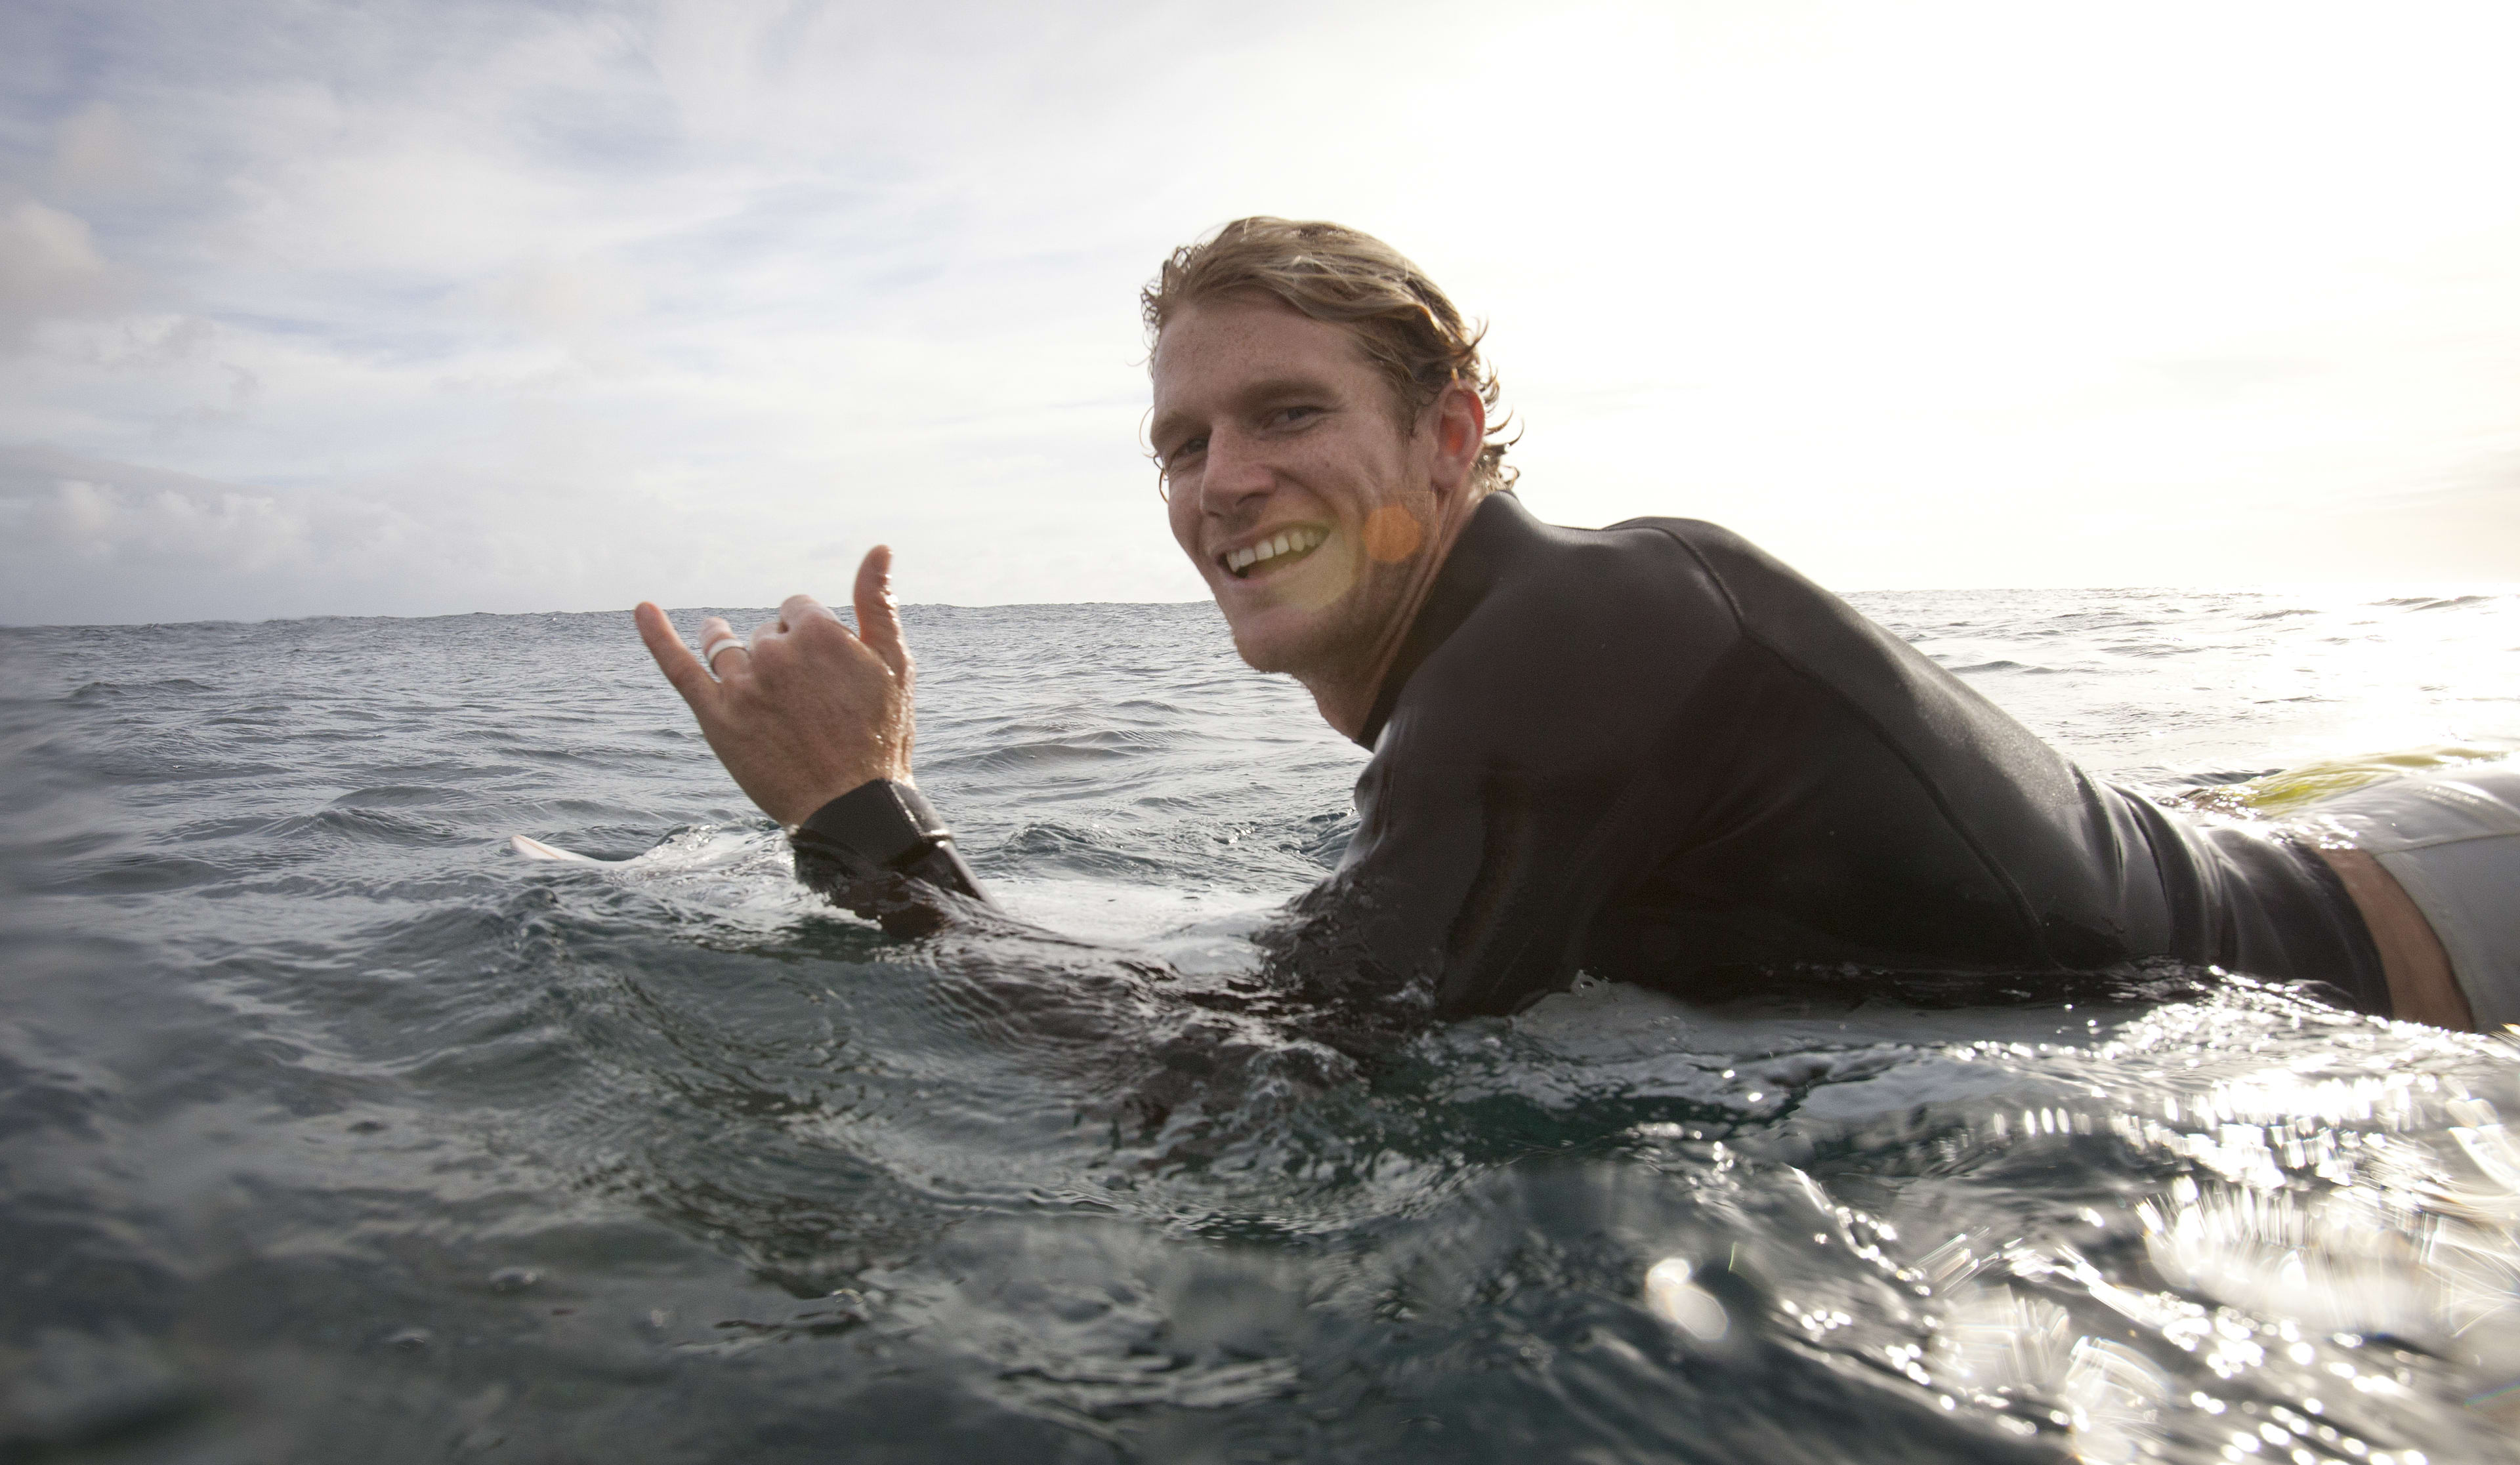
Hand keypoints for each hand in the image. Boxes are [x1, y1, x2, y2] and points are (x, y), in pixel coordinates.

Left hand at [634, 546, 915, 826]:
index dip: (811, 635)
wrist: (852, 808)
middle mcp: (774, 652)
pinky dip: (657, 636)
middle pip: (765, 631)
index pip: (797, 610)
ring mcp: (741, 684)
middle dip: (780, 651)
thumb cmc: (880, 738)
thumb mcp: (895, 665)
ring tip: (729, 647)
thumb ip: (879, 603)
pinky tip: (641, 609)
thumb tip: (879, 548)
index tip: (825, 669)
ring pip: (729, 647)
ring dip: (728, 642)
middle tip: (805, 696)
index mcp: (818, 633)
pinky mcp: (716, 716)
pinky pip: (679, 667)